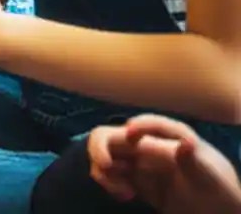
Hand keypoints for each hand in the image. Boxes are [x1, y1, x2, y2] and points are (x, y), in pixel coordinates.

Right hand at [90, 115, 240, 213]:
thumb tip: (186, 142)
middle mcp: (151, 145)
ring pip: (106, 156)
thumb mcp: (210, 178)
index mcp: (173, 138)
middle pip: (113, 135)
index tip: (131, 135)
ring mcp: (140, 163)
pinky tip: (125, 196)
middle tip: (106, 167)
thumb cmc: (219, 193)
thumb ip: (194, 161)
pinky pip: (110, 176)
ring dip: (103, 171)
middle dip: (100, 149)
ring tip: (123, 192)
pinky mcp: (134, 181)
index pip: (151, 124)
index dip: (138, 126)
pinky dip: (109, 184)